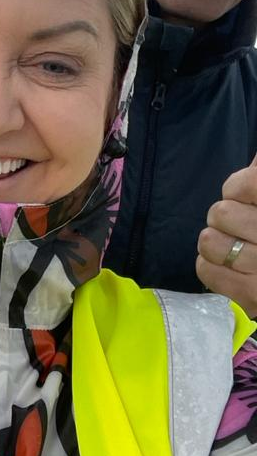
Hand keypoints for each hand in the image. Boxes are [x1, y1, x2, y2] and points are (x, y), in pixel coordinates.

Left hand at [197, 155, 256, 317]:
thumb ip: (255, 178)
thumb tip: (254, 158)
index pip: (246, 184)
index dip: (237, 188)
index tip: (245, 198)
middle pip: (221, 213)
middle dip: (226, 219)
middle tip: (242, 229)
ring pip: (209, 242)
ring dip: (217, 244)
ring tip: (236, 250)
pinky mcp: (251, 296)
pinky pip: (205, 269)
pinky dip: (212, 268)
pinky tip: (231, 270)